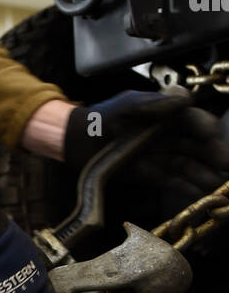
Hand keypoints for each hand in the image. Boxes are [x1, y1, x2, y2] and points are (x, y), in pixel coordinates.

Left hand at [65, 89, 228, 227]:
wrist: (77, 141)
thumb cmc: (101, 118)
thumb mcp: (125, 105)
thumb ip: (153, 103)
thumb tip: (184, 97)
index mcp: (166, 114)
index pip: (196, 122)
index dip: (210, 133)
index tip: (216, 143)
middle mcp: (169, 134)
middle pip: (198, 147)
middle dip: (214, 158)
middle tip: (225, 169)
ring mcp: (162, 154)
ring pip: (190, 166)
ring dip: (205, 176)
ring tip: (218, 187)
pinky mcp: (153, 173)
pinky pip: (175, 181)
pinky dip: (188, 188)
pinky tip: (201, 194)